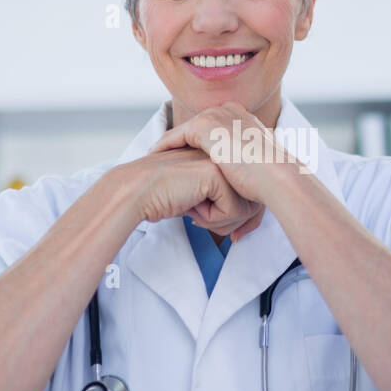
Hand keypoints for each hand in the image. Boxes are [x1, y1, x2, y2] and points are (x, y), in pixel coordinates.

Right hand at [123, 146, 264, 238]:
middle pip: (253, 202)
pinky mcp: (217, 174)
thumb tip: (250, 217)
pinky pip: (232, 211)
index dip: (246, 220)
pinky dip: (212, 219)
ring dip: (220, 222)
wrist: (137, 191)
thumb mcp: (201, 194)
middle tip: (203, 220)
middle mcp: (226, 156)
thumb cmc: (164, 195)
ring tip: (195, 212)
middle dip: (232, 223)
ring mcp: (222, 162)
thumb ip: (225, 198)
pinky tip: (192, 206)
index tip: (236, 234)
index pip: (251, 193)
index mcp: (224, 157)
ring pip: (246, 208)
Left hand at [146, 101, 300, 204]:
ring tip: (156, 160)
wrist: (277, 176)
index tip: (184, 158)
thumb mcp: (257, 165)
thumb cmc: (271, 178)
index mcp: (243, 117)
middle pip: (196, 128)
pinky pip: (175, 136)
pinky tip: (155, 158)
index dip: (197, 145)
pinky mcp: (204, 125)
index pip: (212, 128)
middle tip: (164, 159)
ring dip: (170, 146)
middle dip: (181, 144)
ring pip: (184, 132)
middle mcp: (229, 110)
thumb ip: (244, 163)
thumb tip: (239, 178)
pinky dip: (163, 147)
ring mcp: (216, 115)